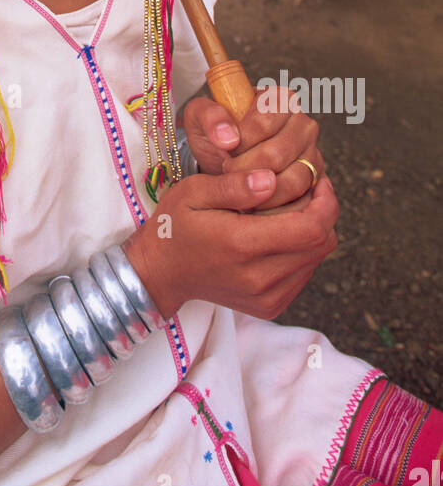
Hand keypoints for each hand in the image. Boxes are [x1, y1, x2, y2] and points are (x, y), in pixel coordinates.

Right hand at [123, 165, 338, 321]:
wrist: (160, 273)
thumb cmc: (175, 226)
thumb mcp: (194, 192)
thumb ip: (234, 185)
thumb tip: (271, 179)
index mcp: (243, 245)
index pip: (312, 228)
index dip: (326, 201)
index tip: (318, 179)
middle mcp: (260, 278)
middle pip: (322, 243)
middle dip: (323, 211)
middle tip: (308, 188)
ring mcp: (267, 297)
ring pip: (317, 259)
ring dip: (314, 231)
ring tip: (293, 209)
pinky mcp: (270, 306)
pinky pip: (304, 273)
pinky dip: (302, 250)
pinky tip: (281, 233)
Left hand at [183, 87, 323, 211]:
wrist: (224, 161)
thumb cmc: (216, 134)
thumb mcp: (200, 117)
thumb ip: (209, 117)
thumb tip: (228, 138)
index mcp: (280, 99)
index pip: (264, 122)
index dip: (241, 142)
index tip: (225, 151)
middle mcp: (303, 125)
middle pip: (278, 154)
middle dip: (246, 169)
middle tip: (228, 172)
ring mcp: (312, 155)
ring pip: (292, 181)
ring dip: (258, 192)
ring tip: (238, 188)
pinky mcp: (313, 183)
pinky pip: (299, 203)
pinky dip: (273, 208)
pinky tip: (253, 205)